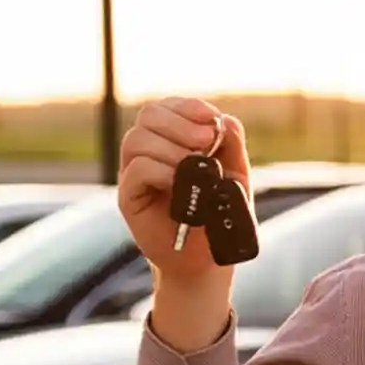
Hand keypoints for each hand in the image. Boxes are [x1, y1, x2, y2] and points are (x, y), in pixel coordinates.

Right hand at [117, 97, 251, 285]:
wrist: (208, 257)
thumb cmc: (219, 214)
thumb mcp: (235, 176)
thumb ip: (232, 146)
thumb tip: (225, 121)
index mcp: (172, 140)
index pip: (167, 107)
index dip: (188, 106)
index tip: (212, 119)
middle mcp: (150, 152)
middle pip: (149, 114)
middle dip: (181, 123)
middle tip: (205, 143)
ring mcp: (136, 173)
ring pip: (138, 139)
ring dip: (171, 148)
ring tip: (195, 167)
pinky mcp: (129, 197)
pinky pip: (136, 170)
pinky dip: (161, 170)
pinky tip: (179, 183)